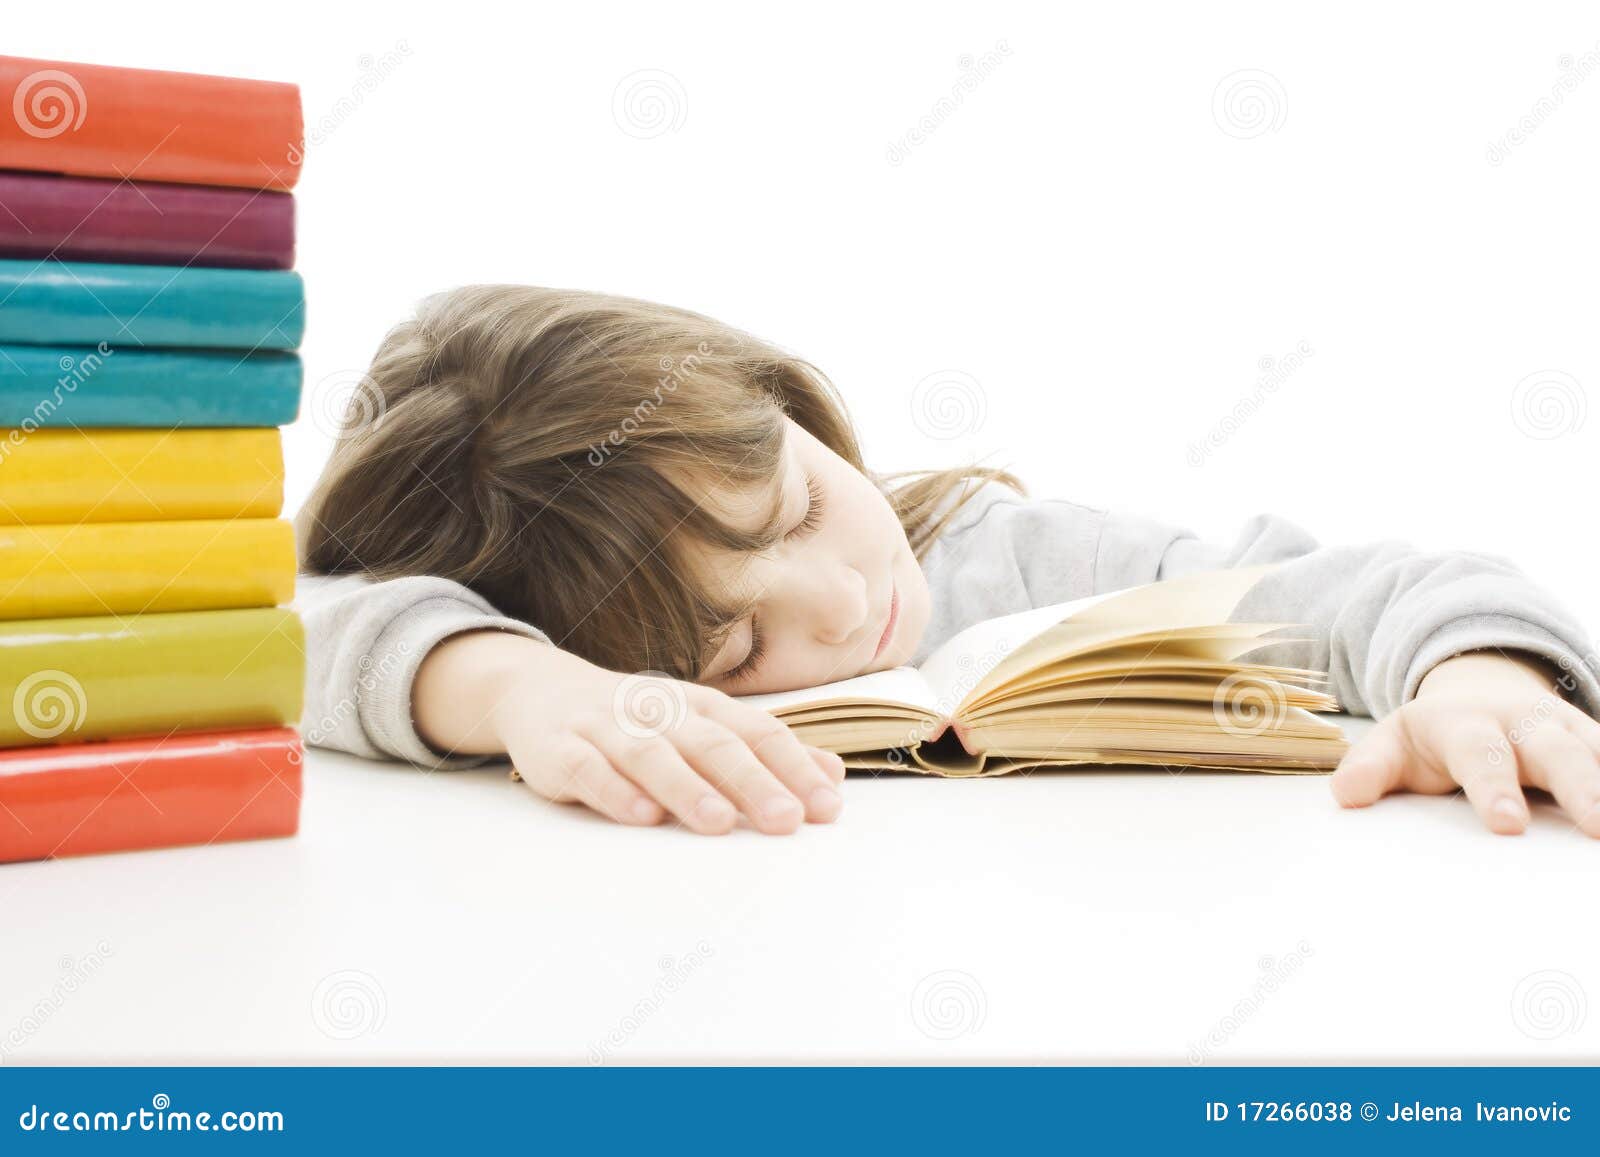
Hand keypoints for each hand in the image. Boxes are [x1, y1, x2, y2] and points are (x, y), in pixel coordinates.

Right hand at [414, 631, 845, 834]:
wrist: (540, 692)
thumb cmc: (638, 721)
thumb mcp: (703, 727)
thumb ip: (765, 751)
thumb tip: (832, 774)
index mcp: (699, 706)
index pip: (756, 732)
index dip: (793, 767)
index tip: (826, 806)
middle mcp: (659, 711)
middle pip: (711, 744)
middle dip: (752, 782)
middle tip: (786, 819)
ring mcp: (607, 728)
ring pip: (651, 755)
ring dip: (686, 788)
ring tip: (719, 821)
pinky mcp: (560, 750)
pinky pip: (588, 770)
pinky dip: (614, 791)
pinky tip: (641, 816)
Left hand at [1330, 650, 1599, 836]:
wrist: (1477, 691)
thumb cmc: (1432, 735)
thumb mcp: (1393, 744)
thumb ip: (1370, 769)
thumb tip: (1344, 796)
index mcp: (1466, 723)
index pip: (1481, 754)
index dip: (1495, 787)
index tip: (1507, 824)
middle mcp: (1526, 722)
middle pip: (1559, 752)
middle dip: (1581, 788)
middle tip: (1598, 828)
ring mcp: (1569, 731)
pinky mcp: (1596, 742)